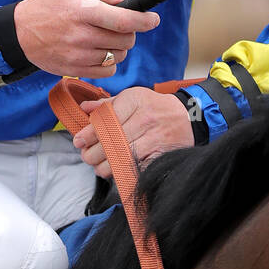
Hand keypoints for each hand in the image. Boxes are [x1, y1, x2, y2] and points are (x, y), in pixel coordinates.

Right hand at [13, 0, 159, 77]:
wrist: (18, 32)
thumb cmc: (47, 4)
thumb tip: (129, 0)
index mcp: (82, 10)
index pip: (123, 20)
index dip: (144, 21)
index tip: (153, 19)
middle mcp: (81, 34)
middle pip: (125, 39)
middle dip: (130, 32)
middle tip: (120, 25)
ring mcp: (78, 55)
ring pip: (119, 55)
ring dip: (119, 47)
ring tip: (104, 37)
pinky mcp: (74, 70)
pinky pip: (108, 71)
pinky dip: (109, 62)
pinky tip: (98, 51)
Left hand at [71, 86, 194, 178]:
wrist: (189, 118)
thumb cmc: (155, 107)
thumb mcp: (133, 97)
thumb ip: (108, 104)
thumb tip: (84, 108)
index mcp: (135, 100)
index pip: (105, 120)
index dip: (89, 133)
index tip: (79, 141)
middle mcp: (145, 118)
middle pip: (110, 140)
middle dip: (93, 152)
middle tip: (86, 156)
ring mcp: (154, 137)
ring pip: (121, 156)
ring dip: (105, 165)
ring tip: (98, 166)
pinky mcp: (160, 154)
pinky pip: (136, 166)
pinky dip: (122, 171)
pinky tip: (116, 170)